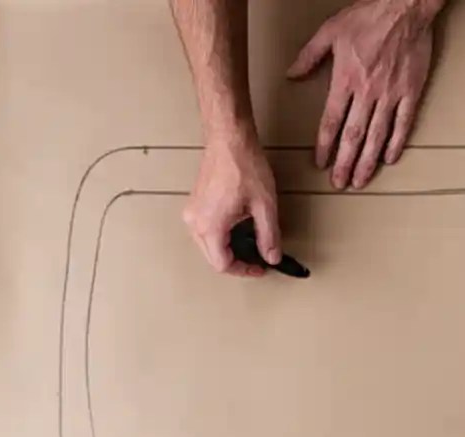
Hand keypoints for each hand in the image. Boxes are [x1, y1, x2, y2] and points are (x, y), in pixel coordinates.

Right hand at [182, 133, 281, 275]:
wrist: (229, 138)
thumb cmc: (244, 165)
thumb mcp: (264, 205)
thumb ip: (268, 236)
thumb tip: (271, 257)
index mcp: (210, 227)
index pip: (223, 264)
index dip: (244, 270)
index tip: (260, 267)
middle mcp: (195, 222)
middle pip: (213, 257)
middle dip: (236, 261)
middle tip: (258, 259)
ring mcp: (192, 211)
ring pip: (208, 244)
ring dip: (228, 248)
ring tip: (251, 242)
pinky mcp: (194, 202)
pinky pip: (205, 228)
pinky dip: (222, 235)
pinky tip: (239, 226)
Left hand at [287, 0, 443, 189]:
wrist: (405, 6)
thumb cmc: (368, 16)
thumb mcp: (331, 30)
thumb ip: (309, 55)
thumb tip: (291, 74)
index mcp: (345, 79)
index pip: (332, 121)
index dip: (325, 145)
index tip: (321, 163)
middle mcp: (367, 92)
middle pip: (353, 136)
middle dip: (345, 162)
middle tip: (339, 183)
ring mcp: (391, 94)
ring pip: (377, 135)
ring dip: (368, 161)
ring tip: (360, 180)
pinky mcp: (411, 92)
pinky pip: (403, 123)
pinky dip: (396, 143)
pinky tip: (390, 159)